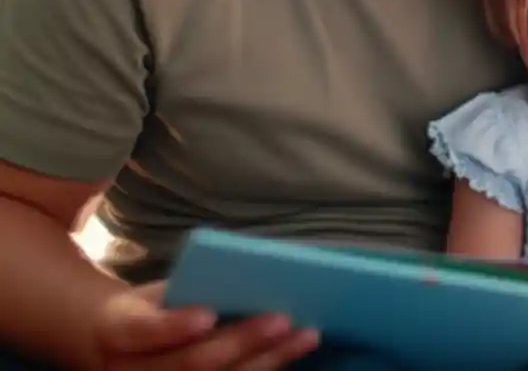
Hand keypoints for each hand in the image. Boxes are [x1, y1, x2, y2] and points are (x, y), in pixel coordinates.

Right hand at [93, 281, 320, 369]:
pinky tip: (294, 352)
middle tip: (282, 318)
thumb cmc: (149, 310)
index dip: (173, 326)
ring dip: (267, 361)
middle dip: (240, 342)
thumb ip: (187, 290)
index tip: (207, 314)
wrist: (117, 347)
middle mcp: (128, 370)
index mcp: (116, 330)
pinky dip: (266, 370)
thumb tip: (253, 271)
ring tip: (306, 335)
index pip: (140, 329)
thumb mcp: (153, 293)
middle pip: (188, 364)